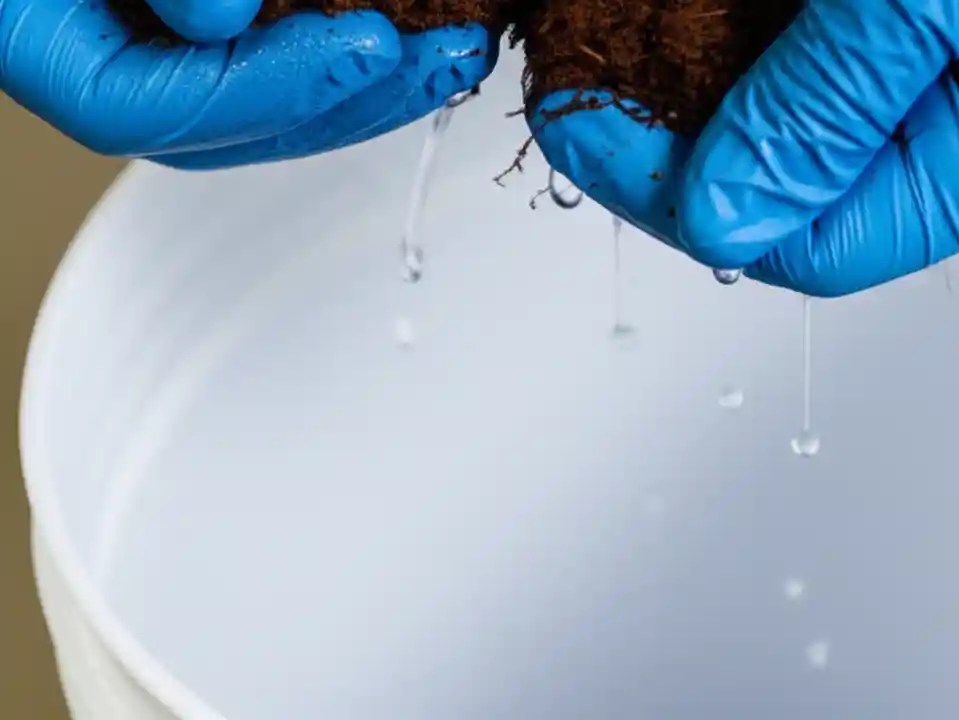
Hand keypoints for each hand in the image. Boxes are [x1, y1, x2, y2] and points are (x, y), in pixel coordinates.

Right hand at [0, 0, 495, 169]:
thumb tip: (224, 18)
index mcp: (36, 42)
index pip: (140, 113)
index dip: (269, 90)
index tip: (369, 44)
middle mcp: (96, 59)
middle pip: (226, 126)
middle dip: (351, 97)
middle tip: (449, 54)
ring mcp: (154, 47)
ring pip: (262, 105)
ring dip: (368, 85)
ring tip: (456, 46)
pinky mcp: (199, 28)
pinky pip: (273, 55)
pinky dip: (344, 49)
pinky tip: (413, 27)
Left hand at [531, 0, 958, 296]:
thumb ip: (835, 100)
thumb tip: (729, 217)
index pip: (823, 243)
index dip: (687, 202)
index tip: (589, 130)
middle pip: (799, 176)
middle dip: (675, 136)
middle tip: (582, 80)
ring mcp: (957, 43)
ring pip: (795, 102)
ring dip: (693, 72)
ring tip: (610, 36)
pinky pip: (812, 36)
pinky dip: (736, 22)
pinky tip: (682, 5)